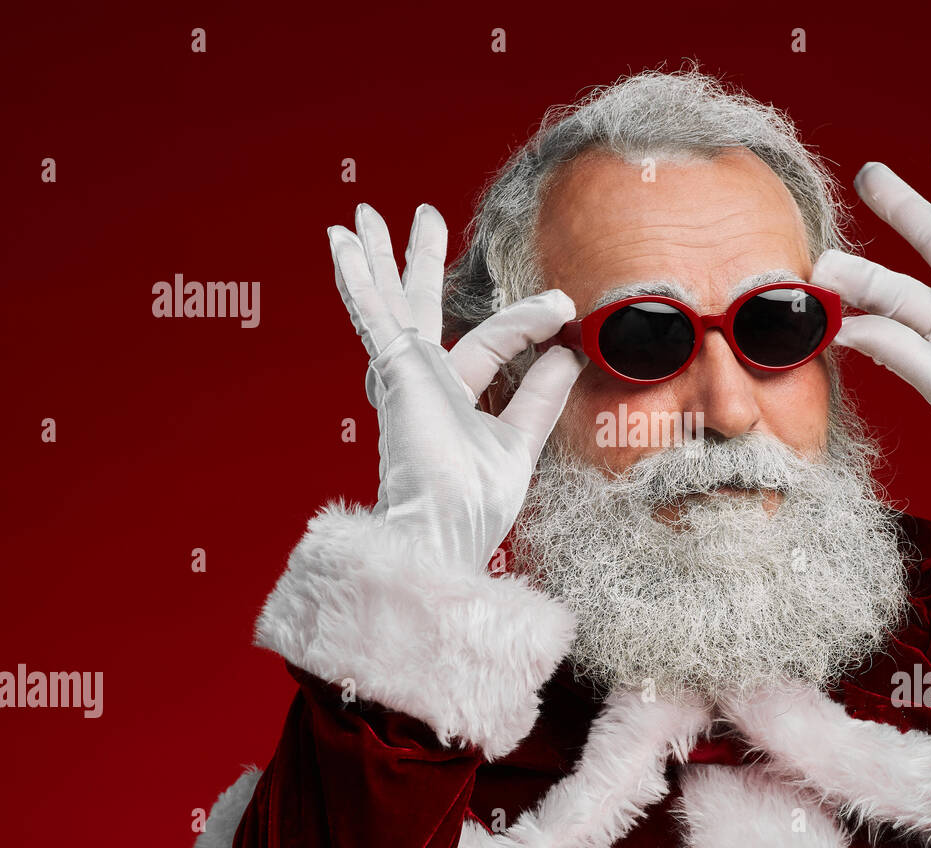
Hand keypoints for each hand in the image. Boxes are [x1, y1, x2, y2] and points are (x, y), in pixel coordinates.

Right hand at [328, 203, 583, 572]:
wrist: (443, 529)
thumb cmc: (472, 503)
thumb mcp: (520, 440)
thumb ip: (541, 396)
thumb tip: (569, 352)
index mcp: (452, 400)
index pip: (492, 342)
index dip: (530, 322)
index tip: (564, 309)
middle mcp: (423, 383)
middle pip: (421, 308)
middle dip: (420, 263)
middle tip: (422, 216)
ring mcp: (404, 375)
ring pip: (389, 302)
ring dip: (378, 258)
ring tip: (362, 216)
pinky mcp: (394, 369)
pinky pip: (373, 314)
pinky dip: (356, 278)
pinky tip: (341, 243)